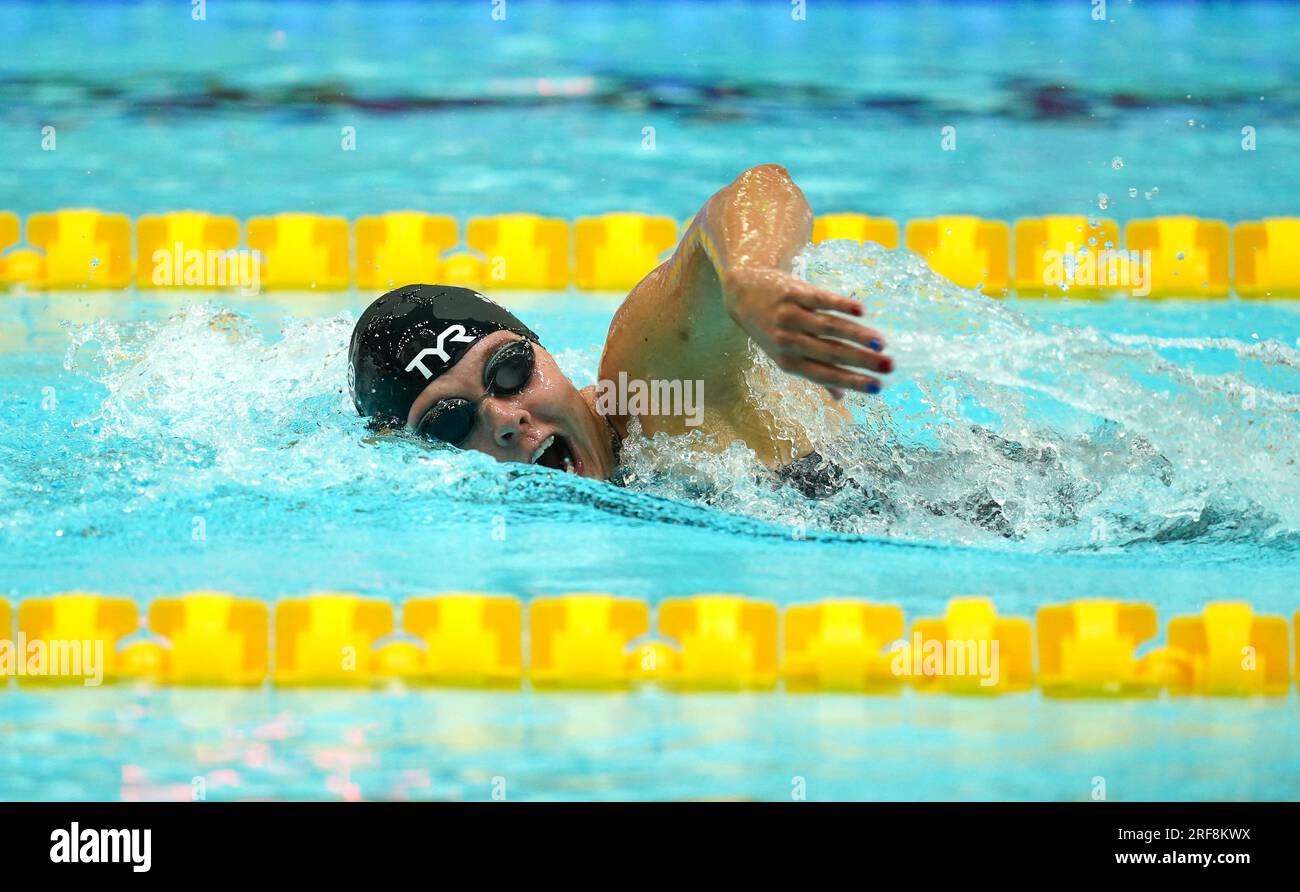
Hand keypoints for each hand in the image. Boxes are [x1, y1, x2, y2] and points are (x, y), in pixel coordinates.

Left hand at [721, 266, 892, 398]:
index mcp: (789, 362)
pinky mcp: (792, 293)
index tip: (878, 387)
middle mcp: (788, 341)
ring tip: (881, 343)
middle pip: (831, 352)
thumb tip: (840, 398)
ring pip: (828, 327)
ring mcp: (789, 316)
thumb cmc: (770, 330)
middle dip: (862, 361)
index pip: (825, 375)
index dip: (851, 381)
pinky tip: (861, 311)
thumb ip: (815, 373)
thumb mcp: (785, 356)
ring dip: (857, 335)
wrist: (742, 294)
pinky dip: (840, 305)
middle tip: (889, 366)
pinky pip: (819, 300)